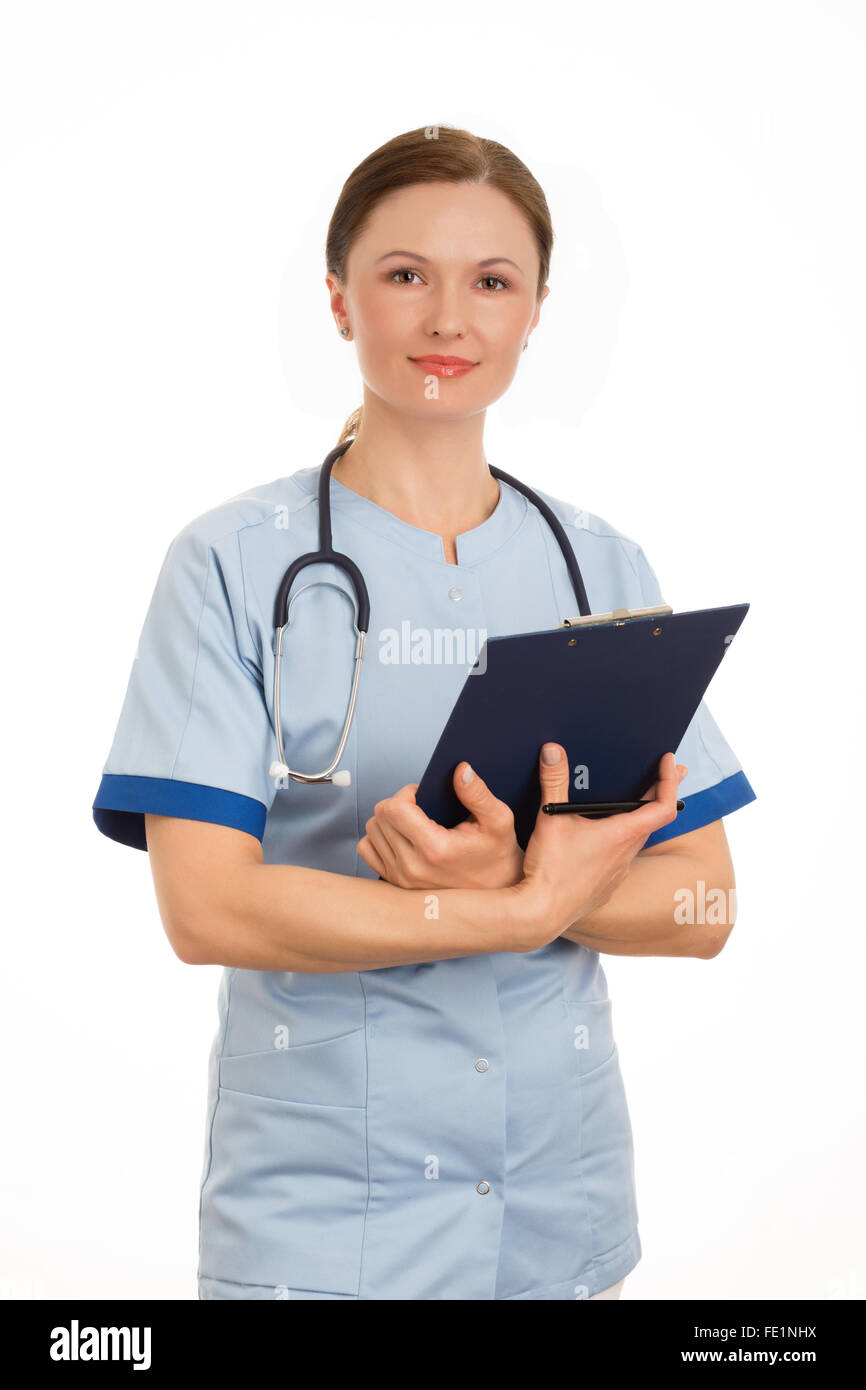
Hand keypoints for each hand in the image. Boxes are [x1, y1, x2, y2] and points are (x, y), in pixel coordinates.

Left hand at [356, 762, 523, 889]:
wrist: (496, 893)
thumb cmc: (497, 856)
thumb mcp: (499, 820)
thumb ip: (478, 793)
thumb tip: (461, 770)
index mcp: (435, 849)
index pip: (394, 809)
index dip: (406, 793)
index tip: (422, 794)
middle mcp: (413, 867)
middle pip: (380, 817)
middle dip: (398, 804)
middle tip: (421, 807)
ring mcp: (401, 878)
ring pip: (372, 831)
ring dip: (388, 820)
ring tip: (413, 822)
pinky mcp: (395, 883)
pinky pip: (367, 850)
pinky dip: (380, 838)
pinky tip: (401, 836)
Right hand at [511, 745, 687, 951]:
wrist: (541, 915)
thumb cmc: (550, 868)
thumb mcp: (550, 818)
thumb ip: (554, 781)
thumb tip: (553, 750)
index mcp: (622, 834)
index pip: (664, 805)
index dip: (670, 781)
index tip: (667, 760)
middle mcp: (626, 854)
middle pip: (654, 819)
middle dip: (660, 792)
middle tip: (665, 771)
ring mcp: (618, 873)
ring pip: (637, 839)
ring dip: (640, 818)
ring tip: (635, 802)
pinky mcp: (605, 886)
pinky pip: (621, 859)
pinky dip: (621, 841)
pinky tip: (605, 840)